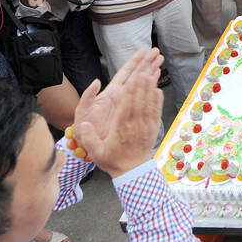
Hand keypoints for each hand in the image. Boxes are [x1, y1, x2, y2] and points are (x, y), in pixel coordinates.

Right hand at [71, 47, 163, 177]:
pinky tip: (158, 89)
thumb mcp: (95, 153)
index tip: (132, 80)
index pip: (126, 107)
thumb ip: (88, 138)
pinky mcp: (153, 128)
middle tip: (144, 70)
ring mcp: (146, 126)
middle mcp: (135, 126)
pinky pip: (156, 111)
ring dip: (150, 89)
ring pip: (149, 104)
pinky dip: (157, 100)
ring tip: (152, 74)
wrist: (132, 172)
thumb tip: (82, 124)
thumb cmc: (112, 160)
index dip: (130, 93)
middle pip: (139, 102)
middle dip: (141, 86)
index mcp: (121, 129)